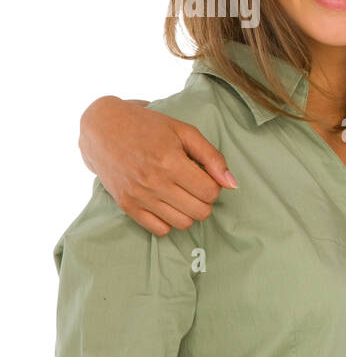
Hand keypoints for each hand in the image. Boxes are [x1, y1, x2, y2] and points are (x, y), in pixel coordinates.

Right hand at [79, 96, 235, 235]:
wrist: (102, 128)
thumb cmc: (148, 126)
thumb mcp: (184, 132)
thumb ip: (212, 157)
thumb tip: (232, 184)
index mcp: (170, 162)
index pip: (211, 192)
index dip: (214, 185)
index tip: (204, 176)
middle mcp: (153, 182)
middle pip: (200, 212)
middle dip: (204, 200)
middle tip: (195, 185)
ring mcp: (138, 196)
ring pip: (183, 224)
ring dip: (188, 211)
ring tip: (181, 194)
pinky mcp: (126, 205)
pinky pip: (159, 230)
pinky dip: (168, 220)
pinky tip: (166, 203)